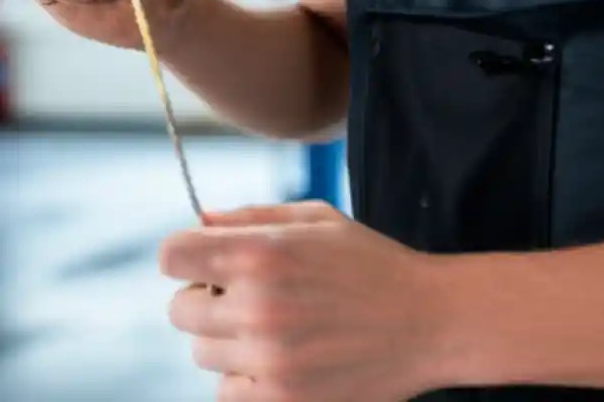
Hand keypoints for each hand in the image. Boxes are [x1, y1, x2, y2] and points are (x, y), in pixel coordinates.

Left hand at [161, 202, 449, 400]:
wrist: (433, 322)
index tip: (204, 265)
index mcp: (258, 254)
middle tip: (245, 299)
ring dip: (227, 342)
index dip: (185, 258)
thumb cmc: (369, 264)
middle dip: (205, 301)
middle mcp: (257, 307)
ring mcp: (269, 359)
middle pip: (179, 310)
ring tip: (275, 330)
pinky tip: (278, 362)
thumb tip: (200, 222)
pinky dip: (244, 381)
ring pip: (202, 354)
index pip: (170, 257)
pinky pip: (226, 393)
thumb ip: (249, 218)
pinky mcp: (285, 399)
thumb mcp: (314, 221)